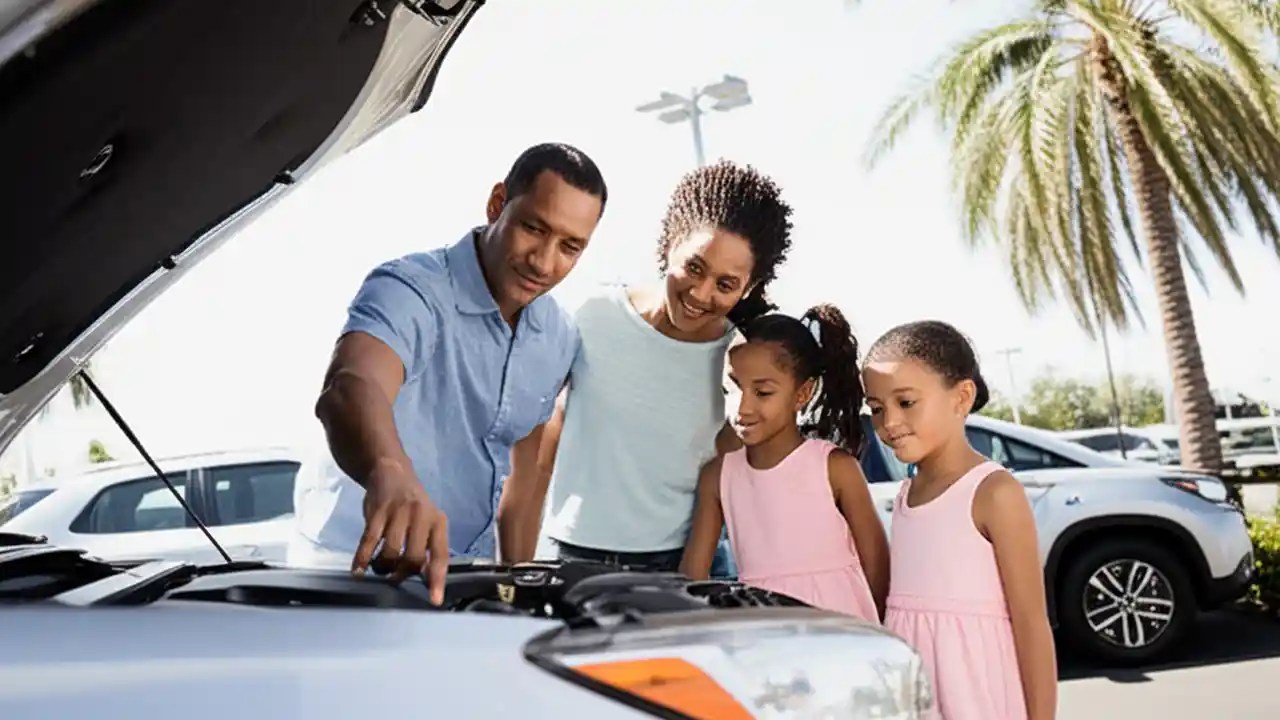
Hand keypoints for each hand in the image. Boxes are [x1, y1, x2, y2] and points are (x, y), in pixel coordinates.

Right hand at [352, 459, 448, 604]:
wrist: (392, 471)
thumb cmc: (412, 505)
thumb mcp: (428, 522)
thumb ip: (428, 548)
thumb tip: (427, 579)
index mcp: (437, 522)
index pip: (440, 555)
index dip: (437, 579)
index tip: (435, 600)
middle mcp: (421, 516)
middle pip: (413, 558)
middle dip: (402, 573)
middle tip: (395, 576)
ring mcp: (398, 513)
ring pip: (391, 552)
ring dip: (383, 567)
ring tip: (379, 568)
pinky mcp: (377, 511)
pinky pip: (369, 541)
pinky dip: (362, 559)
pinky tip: (357, 571)